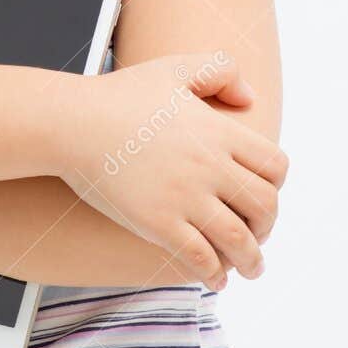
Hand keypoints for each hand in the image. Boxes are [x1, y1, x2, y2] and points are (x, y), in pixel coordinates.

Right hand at [56, 52, 288, 288]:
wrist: (71, 123)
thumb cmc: (119, 95)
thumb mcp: (174, 68)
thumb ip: (220, 70)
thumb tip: (250, 99)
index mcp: (218, 131)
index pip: (274, 166)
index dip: (276, 185)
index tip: (263, 196)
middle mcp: (209, 165)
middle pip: (264, 206)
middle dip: (268, 226)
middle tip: (260, 236)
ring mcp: (185, 196)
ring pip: (239, 239)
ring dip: (251, 261)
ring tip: (249, 270)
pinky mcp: (158, 223)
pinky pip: (200, 258)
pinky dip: (214, 274)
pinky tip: (214, 280)